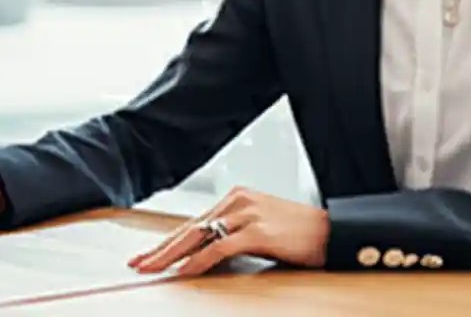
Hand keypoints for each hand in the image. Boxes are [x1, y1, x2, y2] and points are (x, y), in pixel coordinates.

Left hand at [128, 187, 329, 275]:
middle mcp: (238, 201)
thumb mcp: (260, 230)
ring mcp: (247, 214)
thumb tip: (204, 255)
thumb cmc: (298, 235)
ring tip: (151, 268)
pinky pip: (220, 248)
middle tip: (137, 262)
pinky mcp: (257, 231)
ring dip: (171, 255)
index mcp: (236, 198)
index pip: (194, 222)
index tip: (147, 254)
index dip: (168, 240)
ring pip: (199, 236)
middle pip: (190, 228)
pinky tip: (182, 271)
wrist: (332, 233)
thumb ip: (233, 236)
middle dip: (161, 248)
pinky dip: (198, 261)